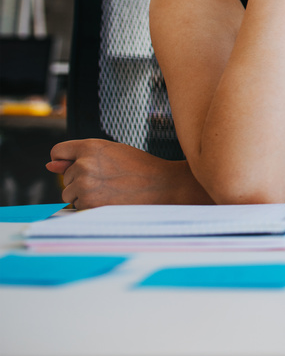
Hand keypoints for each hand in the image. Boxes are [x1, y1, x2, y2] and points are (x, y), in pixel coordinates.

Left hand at [46, 139, 203, 208]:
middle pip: (65, 178)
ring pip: (70, 195)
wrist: (164, 185)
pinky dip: (91, 207)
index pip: (57, 151)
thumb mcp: (112, 153)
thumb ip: (78, 158)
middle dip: (81, 182)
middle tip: (110, 180)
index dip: (63, 160)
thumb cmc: (140, 168)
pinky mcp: (89, 203)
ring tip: (111, 191)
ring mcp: (85, 185)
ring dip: (84, 196)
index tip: (73, 166)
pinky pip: (78, 208)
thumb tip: (49, 166)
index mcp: (91, 146)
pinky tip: (111, 201)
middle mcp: (84, 164)